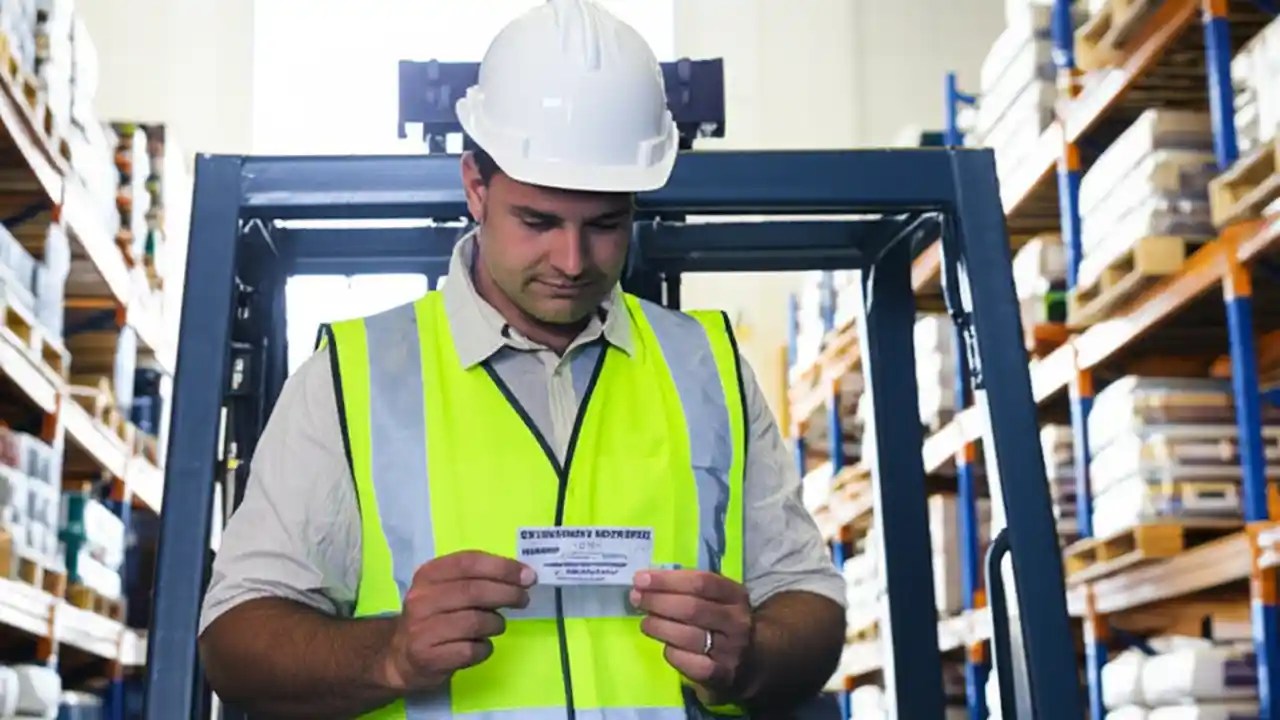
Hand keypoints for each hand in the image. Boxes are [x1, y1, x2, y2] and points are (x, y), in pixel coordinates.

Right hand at [380, 551, 534, 693]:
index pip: (469, 563)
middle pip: (475, 592)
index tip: (528, 576)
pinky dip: (485, 648)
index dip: (503, 567)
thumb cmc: (436, 616)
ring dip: (496, 624)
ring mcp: (422, 629)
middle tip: (524, 599)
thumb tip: (523, 575)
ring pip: (476, 622)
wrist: (402, 656)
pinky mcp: (429, 657)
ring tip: (496, 625)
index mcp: (428, 574)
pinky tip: (480, 645)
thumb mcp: (447, 588)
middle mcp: (421, 599)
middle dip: (507, 593)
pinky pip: (472, 650)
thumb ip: (478, 578)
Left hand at [630, 569, 753, 704]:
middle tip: (636, 599)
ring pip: (688, 636)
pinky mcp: (721, 675)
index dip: (667, 580)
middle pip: (692, 608)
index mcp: (735, 595)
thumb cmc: (721, 622)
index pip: (700, 582)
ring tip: (645, 623)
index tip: (640, 579)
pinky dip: (672, 652)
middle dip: (658, 602)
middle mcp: (737, 621)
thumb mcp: (717, 599)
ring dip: (659, 627)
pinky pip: (689, 663)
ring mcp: (731, 650)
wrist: (750, 661)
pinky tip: (665, 646)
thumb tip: (647, 582)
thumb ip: (689, 588)